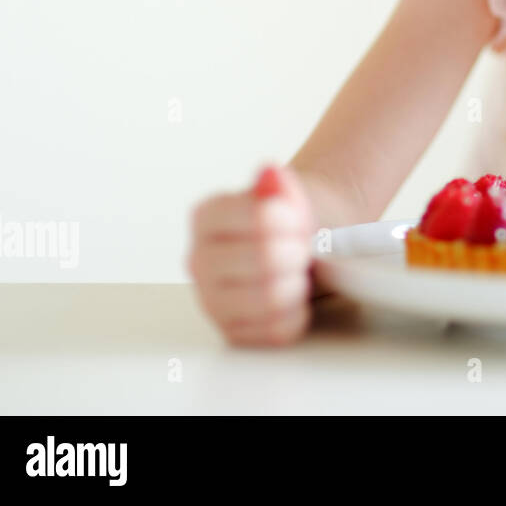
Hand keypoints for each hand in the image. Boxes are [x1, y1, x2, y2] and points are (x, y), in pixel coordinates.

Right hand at [188, 164, 317, 346]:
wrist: (305, 245)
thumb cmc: (292, 220)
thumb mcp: (289, 192)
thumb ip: (278, 184)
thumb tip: (270, 173)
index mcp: (207, 217)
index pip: (254, 218)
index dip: (287, 219)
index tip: (297, 218)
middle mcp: (200, 261)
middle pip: (263, 260)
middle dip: (296, 251)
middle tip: (303, 247)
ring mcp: (213, 301)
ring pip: (268, 299)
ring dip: (297, 283)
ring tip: (299, 271)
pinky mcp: (234, 333)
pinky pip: (275, 330)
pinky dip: (296, 314)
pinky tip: (294, 297)